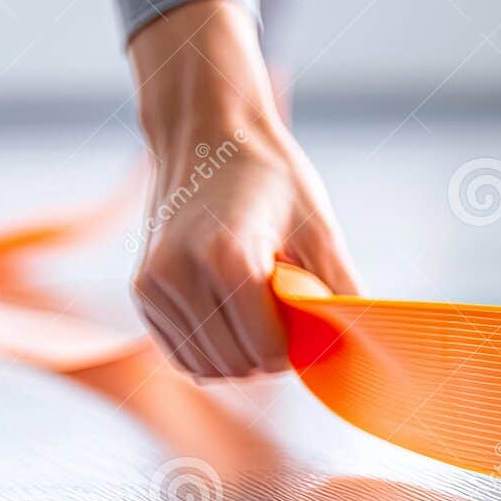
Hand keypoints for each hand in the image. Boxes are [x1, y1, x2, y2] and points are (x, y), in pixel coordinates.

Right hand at [130, 0, 359, 377]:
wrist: (205, 133)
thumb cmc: (268, 174)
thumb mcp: (317, 223)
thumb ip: (339, 287)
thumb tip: (357, 343)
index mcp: (228, 257)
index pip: (267, 352)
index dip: (295, 348)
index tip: (303, 317)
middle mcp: (180, 274)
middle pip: (237, 365)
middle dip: (268, 354)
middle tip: (283, 313)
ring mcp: (154, 285)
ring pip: (207, 367)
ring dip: (239, 356)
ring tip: (255, 310)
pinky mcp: (143, 291)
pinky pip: (183, 355)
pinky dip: (211, 351)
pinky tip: (229, 317)